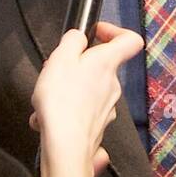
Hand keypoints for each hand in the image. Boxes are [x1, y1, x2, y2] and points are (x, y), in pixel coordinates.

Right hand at [32, 21, 143, 174]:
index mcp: (107, 63)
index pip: (130, 40)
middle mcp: (113, 85)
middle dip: (76, 66)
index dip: (114, 31)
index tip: (96, 33)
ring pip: (88, 90)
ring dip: (67, 91)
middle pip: (100, 67)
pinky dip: (65, 112)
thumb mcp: (61, 57)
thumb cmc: (62, 100)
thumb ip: (73, 40)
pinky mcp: (97, 126)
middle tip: (54, 71)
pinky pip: (81, 112)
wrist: (65, 145)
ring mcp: (107, 107)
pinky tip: (46, 118)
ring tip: (46, 98)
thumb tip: (79, 37)